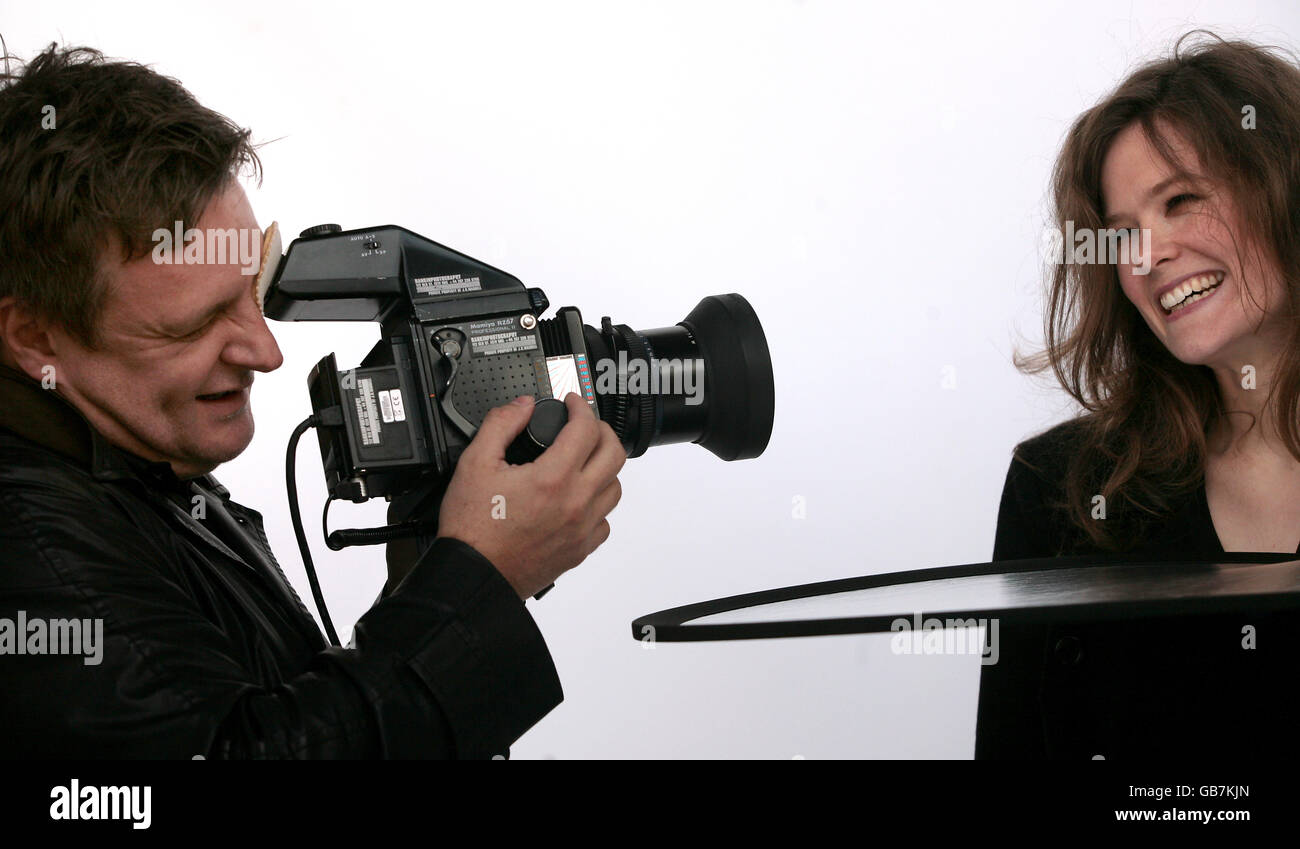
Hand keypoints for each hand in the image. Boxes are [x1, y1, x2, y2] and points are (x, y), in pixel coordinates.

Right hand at [436, 392, 624, 598]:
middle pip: (614, 454)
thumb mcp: (475, 463)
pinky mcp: (580, 550)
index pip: (586, 429)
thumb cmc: (473, 529)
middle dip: (601, 430)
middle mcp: (576, 503)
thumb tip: (522, 406)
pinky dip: (597, 503)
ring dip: (603, 467)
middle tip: (584, 425)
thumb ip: (501, 425)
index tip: (572, 403)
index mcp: (553, 479)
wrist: (474, 575)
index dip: (580, 407)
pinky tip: (578, 498)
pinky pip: (605, 521)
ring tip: (582, 461)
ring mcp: (582, 529)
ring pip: (614, 487)